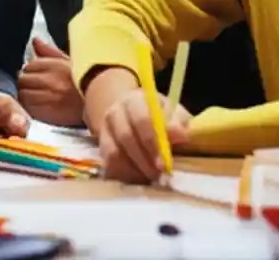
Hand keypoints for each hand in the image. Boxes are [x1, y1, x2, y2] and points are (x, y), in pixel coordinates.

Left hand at [16, 38, 84, 126]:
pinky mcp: (48, 113)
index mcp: (56, 65)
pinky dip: (30, 108)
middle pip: (23, 79)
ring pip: (23, 94)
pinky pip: (29, 108)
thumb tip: (35, 41)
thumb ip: (50, 51)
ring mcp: (49, 97)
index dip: (30, 71)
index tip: (34, 76)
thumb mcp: (72, 62)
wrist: (102, 104)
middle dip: (26, 83)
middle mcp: (51, 80)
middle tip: (33, 88)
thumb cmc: (87, 83)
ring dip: (26, 96)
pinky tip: (38, 107)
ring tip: (35, 98)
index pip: (29, 65)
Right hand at [86, 68, 190, 183]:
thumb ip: (177, 122)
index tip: (164, 163)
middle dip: (144, 160)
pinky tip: (138, 178)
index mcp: (135, 100)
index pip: (141, 120)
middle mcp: (115, 112)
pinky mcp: (100, 146)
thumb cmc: (159, 116)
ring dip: (133, 170)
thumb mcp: (173, 113)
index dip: (152, 143)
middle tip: (159, 176)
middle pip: (126, 137)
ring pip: (114, 153)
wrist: (132, 115)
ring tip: (149, 178)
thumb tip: (178, 135)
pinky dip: (123, 175)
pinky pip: (108, 164)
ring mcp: (104, 130)